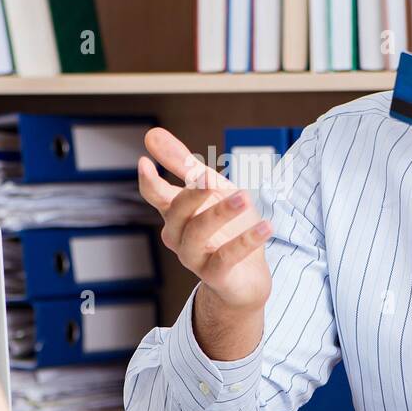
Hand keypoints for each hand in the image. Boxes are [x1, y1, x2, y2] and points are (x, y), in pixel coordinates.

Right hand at [137, 127, 272, 313]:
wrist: (246, 277)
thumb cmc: (226, 227)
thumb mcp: (211, 188)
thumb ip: (183, 163)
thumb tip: (152, 133)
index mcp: (175, 212)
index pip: (155, 194)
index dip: (149, 180)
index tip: (145, 162)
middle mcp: (178, 235)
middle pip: (176, 212)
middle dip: (191, 195)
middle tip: (207, 179)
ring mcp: (194, 257)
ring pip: (198, 233)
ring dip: (220, 213)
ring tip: (244, 197)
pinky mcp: (216, 274)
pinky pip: (227, 257)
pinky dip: (246, 241)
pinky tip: (266, 226)